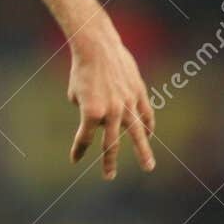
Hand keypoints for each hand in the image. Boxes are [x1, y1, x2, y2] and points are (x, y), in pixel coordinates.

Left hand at [67, 21, 155, 179]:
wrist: (97, 46)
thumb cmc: (81, 70)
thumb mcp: (75, 94)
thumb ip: (86, 111)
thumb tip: (100, 120)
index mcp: (91, 113)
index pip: (85, 139)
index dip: (78, 150)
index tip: (74, 160)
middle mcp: (111, 111)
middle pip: (111, 144)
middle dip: (109, 162)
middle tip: (109, 177)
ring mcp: (127, 103)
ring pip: (137, 133)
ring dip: (143, 152)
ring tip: (148, 167)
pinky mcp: (139, 93)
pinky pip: (146, 114)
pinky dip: (148, 126)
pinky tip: (149, 137)